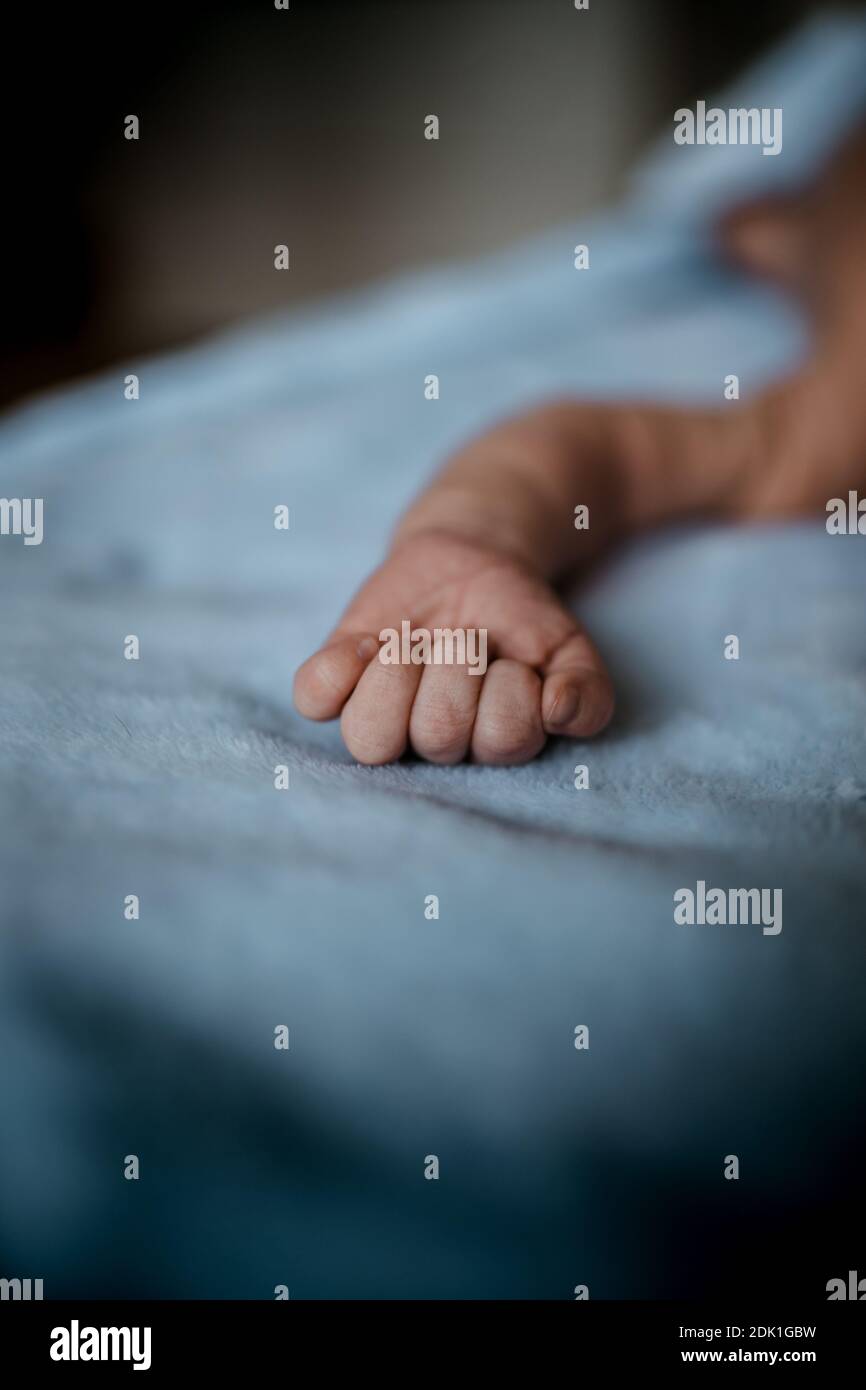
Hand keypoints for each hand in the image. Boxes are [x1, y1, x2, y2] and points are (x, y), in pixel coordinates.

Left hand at [294, 531, 613, 764]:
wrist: (471, 558)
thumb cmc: (520, 619)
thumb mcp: (568, 645)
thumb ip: (587, 690)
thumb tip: (559, 712)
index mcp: (489, 746)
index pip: (501, 741)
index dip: (512, 688)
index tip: (514, 657)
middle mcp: (430, 744)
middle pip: (438, 737)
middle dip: (460, 668)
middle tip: (465, 639)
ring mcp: (379, 717)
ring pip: (370, 739)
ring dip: (399, 673)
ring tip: (416, 643)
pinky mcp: (334, 684)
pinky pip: (314, 700)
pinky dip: (340, 668)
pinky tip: (368, 642)